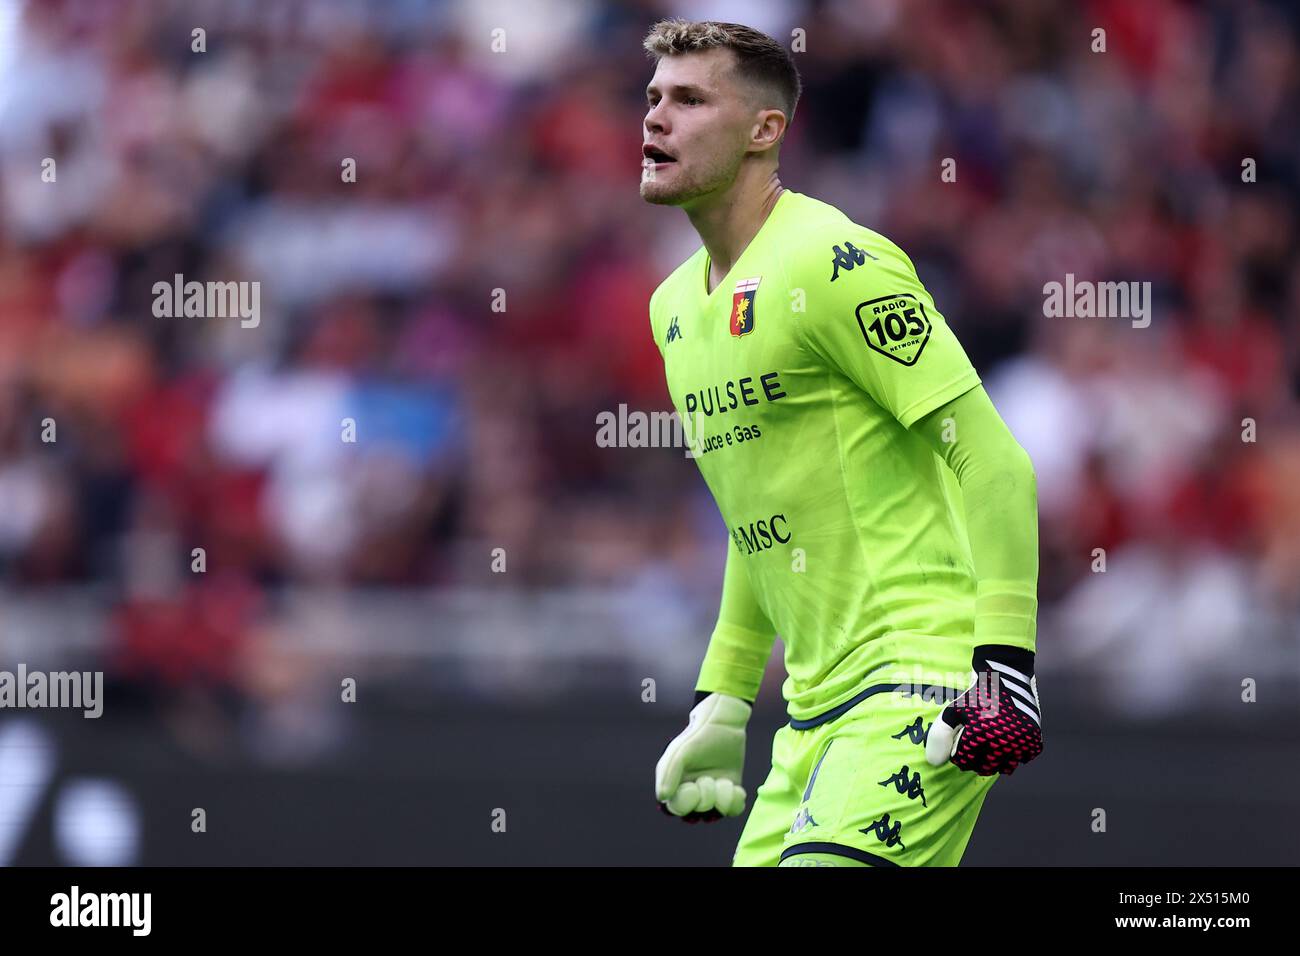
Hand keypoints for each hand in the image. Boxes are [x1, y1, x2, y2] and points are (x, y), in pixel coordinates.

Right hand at [655, 692, 750, 820]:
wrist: (724, 723)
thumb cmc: (697, 736)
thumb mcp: (679, 752)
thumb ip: (668, 774)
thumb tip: (662, 798)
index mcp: (677, 783)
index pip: (675, 809)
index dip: (684, 805)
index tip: (692, 788)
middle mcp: (694, 792)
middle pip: (696, 815)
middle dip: (704, 800)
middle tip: (707, 780)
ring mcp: (713, 793)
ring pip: (715, 814)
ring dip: (721, 800)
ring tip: (723, 782)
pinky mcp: (731, 790)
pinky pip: (733, 810)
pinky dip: (734, 801)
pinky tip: (735, 787)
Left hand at [926, 645, 1042, 774]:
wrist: (1005, 675)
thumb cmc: (977, 694)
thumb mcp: (954, 709)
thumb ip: (941, 735)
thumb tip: (934, 761)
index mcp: (979, 733)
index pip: (964, 761)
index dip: (959, 757)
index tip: (960, 749)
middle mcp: (1001, 740)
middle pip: (985, 767)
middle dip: (976, 762)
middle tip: (975, 752)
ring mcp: (1019, 741)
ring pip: (1006, 767)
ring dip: (996, 763)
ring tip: (991, 751)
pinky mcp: (1034, 738)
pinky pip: (1024, 758)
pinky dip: (1017, 755)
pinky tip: (1008, 744)